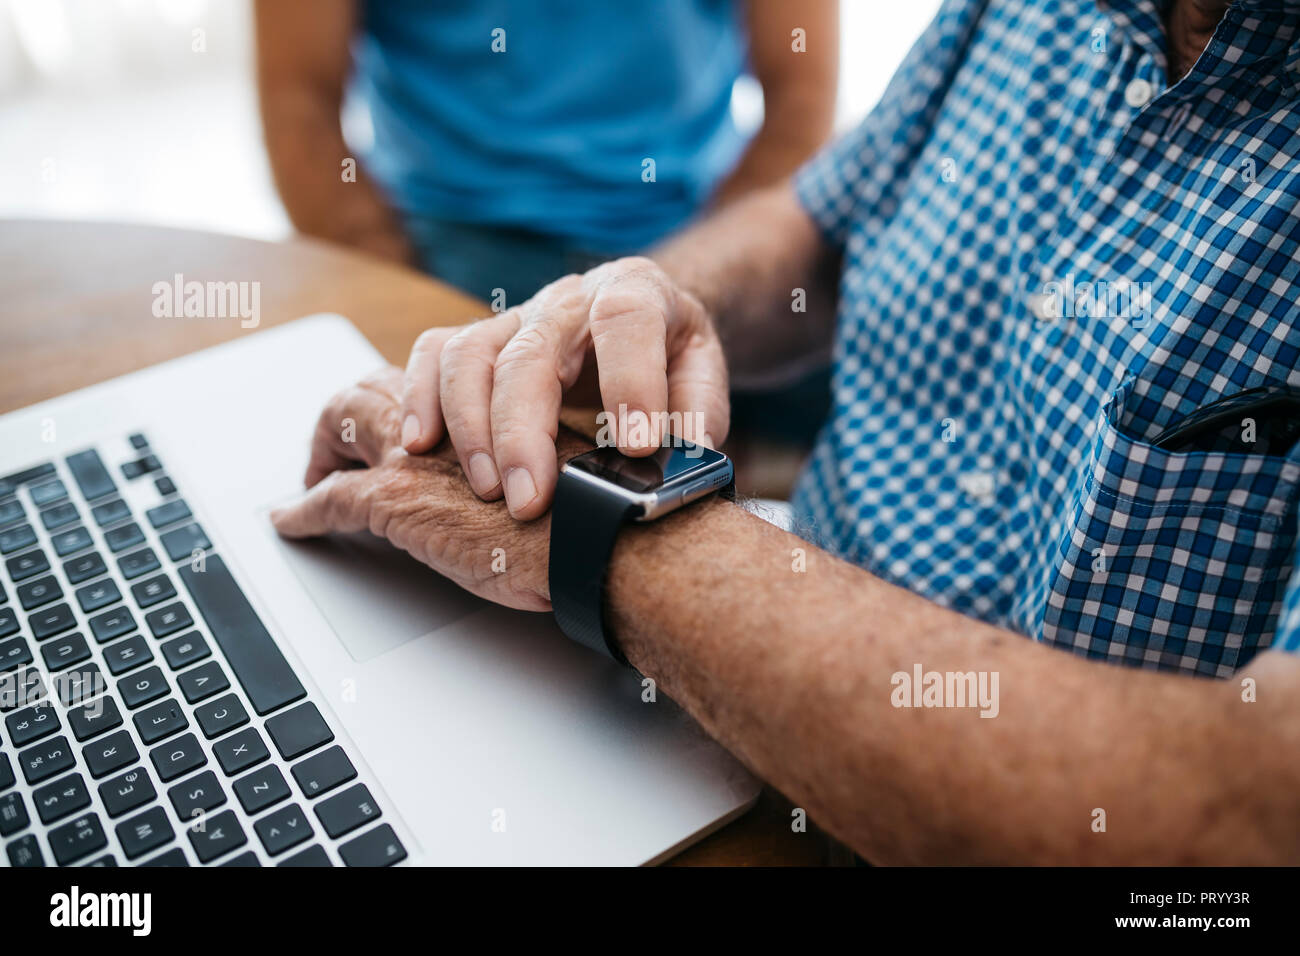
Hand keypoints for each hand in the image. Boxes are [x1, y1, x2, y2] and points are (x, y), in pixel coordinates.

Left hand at [270, 367, 587, 610]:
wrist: (595, 535)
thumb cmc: (595, 507)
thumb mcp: (567, 460)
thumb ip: (539, 451)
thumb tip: (542, 479)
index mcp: (494, 392)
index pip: (434, 374)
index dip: (409, 393)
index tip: (405, 420)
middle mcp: (449, 411)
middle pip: (377, 386)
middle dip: (351, 413)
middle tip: (338, 446)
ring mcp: (415, 451)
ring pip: (344, 420)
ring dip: (323, 449)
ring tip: (311, 478)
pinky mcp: (393, 496)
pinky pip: (330, 498)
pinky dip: (303, 511)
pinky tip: (292, 522)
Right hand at [399, 257, 729, 519]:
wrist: (640, 320)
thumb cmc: (670, 354)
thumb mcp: (702, 372)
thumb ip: (700, 410)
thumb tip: (686, 452)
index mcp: (634, 290)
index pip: (626, 320)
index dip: (631, 382)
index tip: (638, 448)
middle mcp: (568, 299)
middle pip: (532, 352)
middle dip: (526, 431)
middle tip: (530, 499)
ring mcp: (517, 317)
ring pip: (472, 354)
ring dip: (471, 427)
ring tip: (486, 489)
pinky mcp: (482, 339)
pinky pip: (435, 353)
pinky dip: (420, 397)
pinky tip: (421, 446)